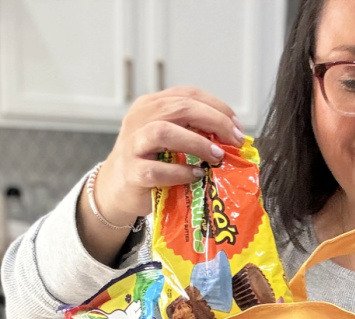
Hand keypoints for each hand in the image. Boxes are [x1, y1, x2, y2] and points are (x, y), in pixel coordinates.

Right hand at [79, 88, 243, 259]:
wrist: (117, 188)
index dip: (217, 107)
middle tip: (234, 140)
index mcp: (151, 105)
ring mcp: (133, 145)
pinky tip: (196, 176)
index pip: (188, 94)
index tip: (237, 125)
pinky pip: (156, 170)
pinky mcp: (131, 172)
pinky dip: (180, 172)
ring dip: (196, 143)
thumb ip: (193, 131)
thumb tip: (233, 137)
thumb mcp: (171, 139)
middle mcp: (140, 119)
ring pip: (163, 132)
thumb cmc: (150, 162)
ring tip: (216, 156)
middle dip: (213, 122)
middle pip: (179, 108)